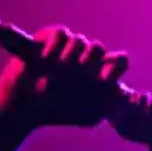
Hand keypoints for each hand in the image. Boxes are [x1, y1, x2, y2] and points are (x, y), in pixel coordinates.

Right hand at [0, 26, 129, 130]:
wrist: (26, 107)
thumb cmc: (58, 112)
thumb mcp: (89, 116)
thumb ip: (110, 107)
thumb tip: (125, 96)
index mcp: (99, 73)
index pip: (118, 61)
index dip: (116, 66)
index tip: (105, 77)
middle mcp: (85, 59)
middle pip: (98, 48)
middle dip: (90, 60)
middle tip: (80, 73)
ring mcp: (68, 48)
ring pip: (80, 41)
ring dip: (70, 57)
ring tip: (58, 71)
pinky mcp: (50, 39)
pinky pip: (61, 34)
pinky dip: (55, 47)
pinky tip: (47, 61)